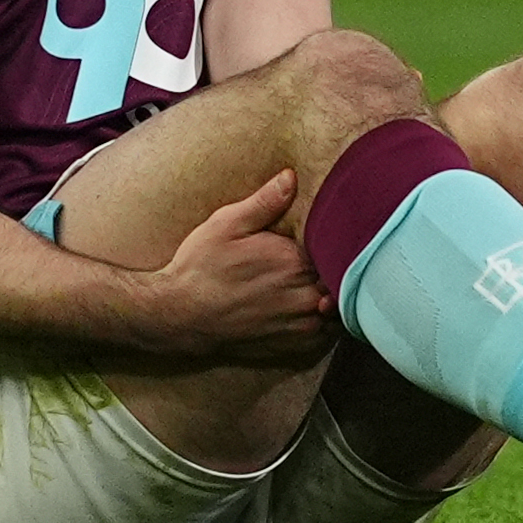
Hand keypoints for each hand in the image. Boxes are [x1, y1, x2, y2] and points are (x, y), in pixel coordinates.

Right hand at [141, 170, 336, 366]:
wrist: (180, 315)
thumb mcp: (226, 224)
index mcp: (295, 261)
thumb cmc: (201, 267)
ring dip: (334, 295)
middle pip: (342, 279)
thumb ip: (265, 202)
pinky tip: (312, 307)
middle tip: (331, 257)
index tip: (328, 236)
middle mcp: (306, 295)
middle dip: (338, 268)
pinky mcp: (295, 346)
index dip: (334, 242)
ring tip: (322, 281)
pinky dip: (326, 321)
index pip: (338, 249)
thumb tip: (291, 177)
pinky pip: (327, 333)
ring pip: (339, 308)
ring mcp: (302, 324)